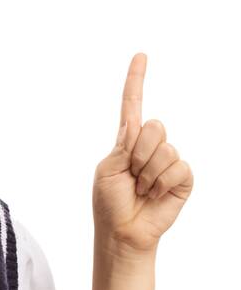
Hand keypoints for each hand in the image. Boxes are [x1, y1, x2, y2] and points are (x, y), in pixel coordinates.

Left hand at [93, 53, 193, 254]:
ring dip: (148, 174)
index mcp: (127, 142)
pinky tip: (154, 195)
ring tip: (141, 190)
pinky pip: (178, 167)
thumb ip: (122, 144)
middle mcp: (149, 147)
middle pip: (154, 126)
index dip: (136, 80)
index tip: (141, 55)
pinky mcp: (182, 178)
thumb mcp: (107, 170)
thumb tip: (134, 122)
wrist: (123, 233)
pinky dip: (162, 183)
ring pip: (166, 149)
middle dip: (139, 154)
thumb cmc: (109, 204)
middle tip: (132, 177)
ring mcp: (167, 161)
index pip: (133, 105)